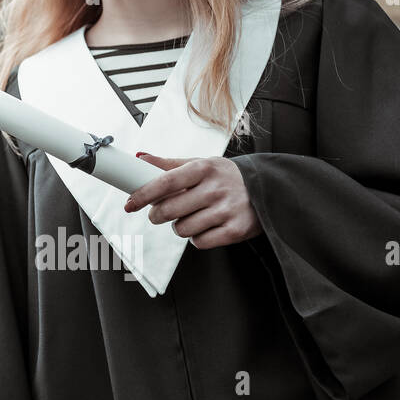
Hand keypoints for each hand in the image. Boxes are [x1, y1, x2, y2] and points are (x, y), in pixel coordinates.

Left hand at [123, 153, 261, 249]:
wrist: (269, 189)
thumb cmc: (227, 176)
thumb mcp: (202, 164)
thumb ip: (170, 164)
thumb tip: (140, 158)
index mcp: (204, 169)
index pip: (165, 182)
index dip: (143, 195)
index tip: (129, 204)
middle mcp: (216, 188)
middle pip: (169, 210)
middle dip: (157, 215)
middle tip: (159, 213)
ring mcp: (227, 210)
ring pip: (182, 229)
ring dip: (179, 227)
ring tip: (191, 217)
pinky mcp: (237, 230)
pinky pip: (200, 242)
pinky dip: (197, 238)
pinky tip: (206, 226)